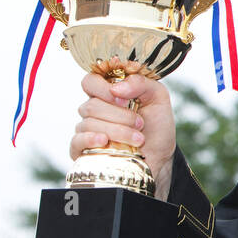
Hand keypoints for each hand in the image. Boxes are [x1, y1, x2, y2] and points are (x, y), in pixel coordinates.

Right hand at [70, 71, 176, 200]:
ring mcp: (86, 130)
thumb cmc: (157, 125)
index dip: (104, 89)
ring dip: (118, 132)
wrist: (160, 155)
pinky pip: (76, 141)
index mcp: (107, 93)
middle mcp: (94, 110)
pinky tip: (104, 141)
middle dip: (121, 116)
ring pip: (89, 124)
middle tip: (140, 124)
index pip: (90, 82)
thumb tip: (116, 88)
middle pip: (92, 106)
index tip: (125, 101)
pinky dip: (90, 140)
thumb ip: (140, 83)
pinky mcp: (83, 149)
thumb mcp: (157, 97)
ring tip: (138, 139)